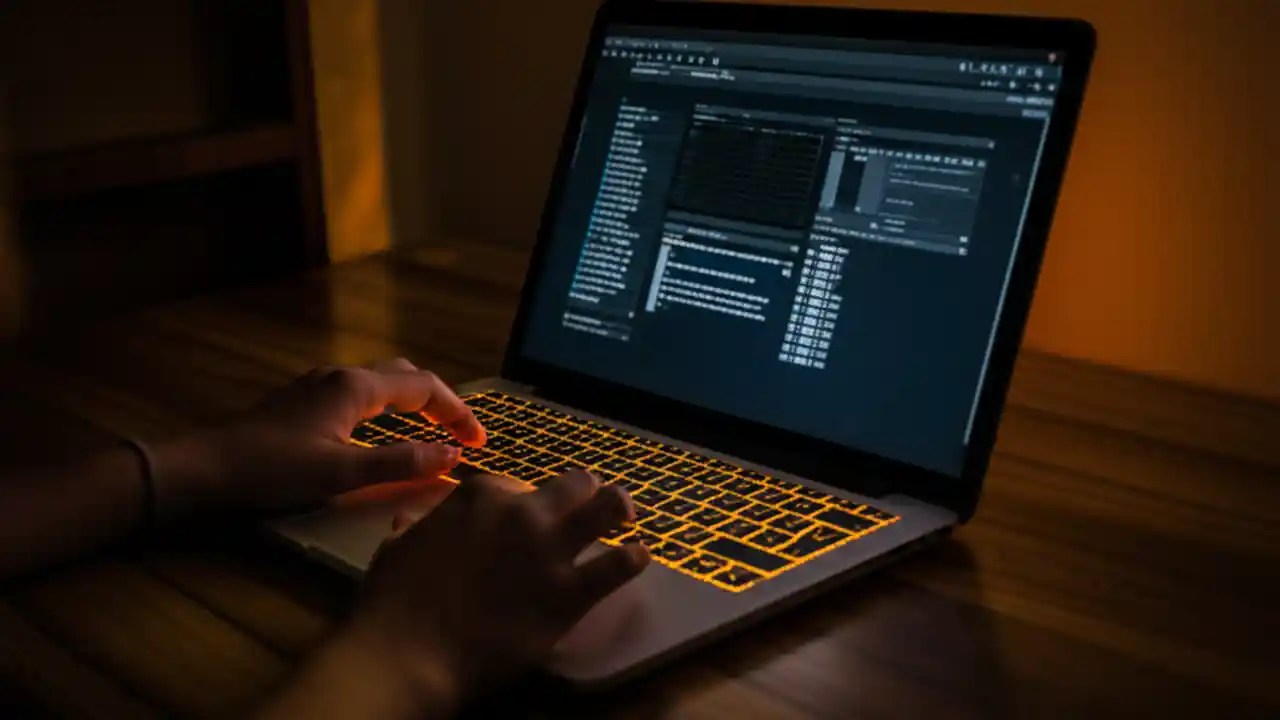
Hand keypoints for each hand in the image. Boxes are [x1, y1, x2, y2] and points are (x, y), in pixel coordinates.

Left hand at [150, 360, 485, 519]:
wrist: (206, 469)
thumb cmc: (273, 471)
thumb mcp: (343, 473)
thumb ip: (401, 463)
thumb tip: (451, 456)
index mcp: (355, 387)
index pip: (425, 387)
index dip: (458, 413)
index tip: (479, 443)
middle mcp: (339, 376)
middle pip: (405, 376)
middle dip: (439, 401)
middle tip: (461, 434)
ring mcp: (318, 385)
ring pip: (381, 382)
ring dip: (413, 402)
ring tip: (431, 432)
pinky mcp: (303, 401)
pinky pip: (360, 394)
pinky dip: (387, 408)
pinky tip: (381, 433)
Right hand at [344, 469, 649, 711]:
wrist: (407, 653)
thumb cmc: (393, 602)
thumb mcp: (396, 548)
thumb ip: (414, 528)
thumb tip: (410, 520)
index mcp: (480, 495)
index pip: (517, 484)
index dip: (523, 502)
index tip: (524, 517)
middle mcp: (522, 512)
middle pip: (574, 485)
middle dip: (583, 493)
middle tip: (591, 506)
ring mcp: (550, 551)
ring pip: (608, 509)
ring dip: (620, 510)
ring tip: (627, 516)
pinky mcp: (570, 594)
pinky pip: (619, 567)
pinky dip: (633, 559)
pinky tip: (638, 557)